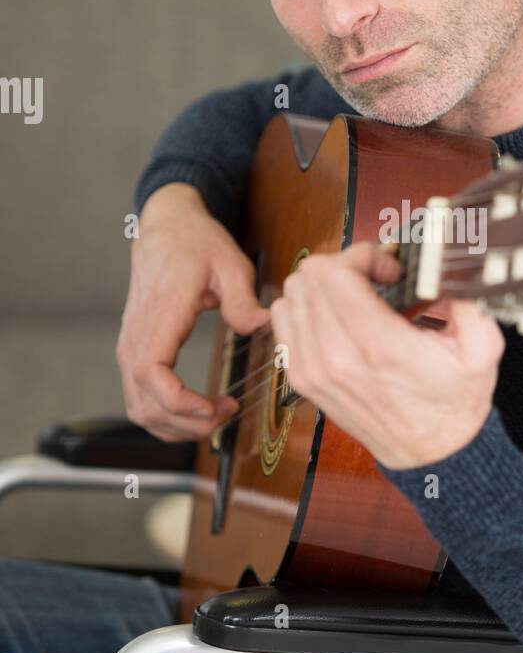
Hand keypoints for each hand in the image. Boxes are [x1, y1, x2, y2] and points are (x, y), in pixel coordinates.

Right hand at [117, 184, 269, 440]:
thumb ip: (243, 298)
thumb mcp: (229, 262)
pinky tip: (197, 410)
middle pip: (144, 401)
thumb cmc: (195, 243)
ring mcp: (131, 345)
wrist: (166, 228)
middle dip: (185, 423)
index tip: (212, 408)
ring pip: (138, 407)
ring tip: (216, 416)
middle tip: (226, 415)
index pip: (150, 372)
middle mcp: (137, 335)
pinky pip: (140, 397)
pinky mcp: (135, 350)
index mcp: (160, 314)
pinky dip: (165, 416)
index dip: (178, 401)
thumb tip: (261, 325)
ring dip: (175, 425)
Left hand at [269, 242, 504, 469]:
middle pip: (307, 277)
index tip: (389, 271)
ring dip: (322, 286)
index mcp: (376, 345)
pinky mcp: (302, 378)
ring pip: (290, 294)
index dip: (363, 256)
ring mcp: (312, 369)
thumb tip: (438, 267)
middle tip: (374, 280)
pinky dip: (305, 308)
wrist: (433, 454)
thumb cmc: (454, 403)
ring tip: (354, 298)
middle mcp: (334, 357)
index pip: (333, 272)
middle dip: (344, 265)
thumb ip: (465, 298)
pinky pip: (283, 321)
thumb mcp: (481, 347)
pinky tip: (336, 317)